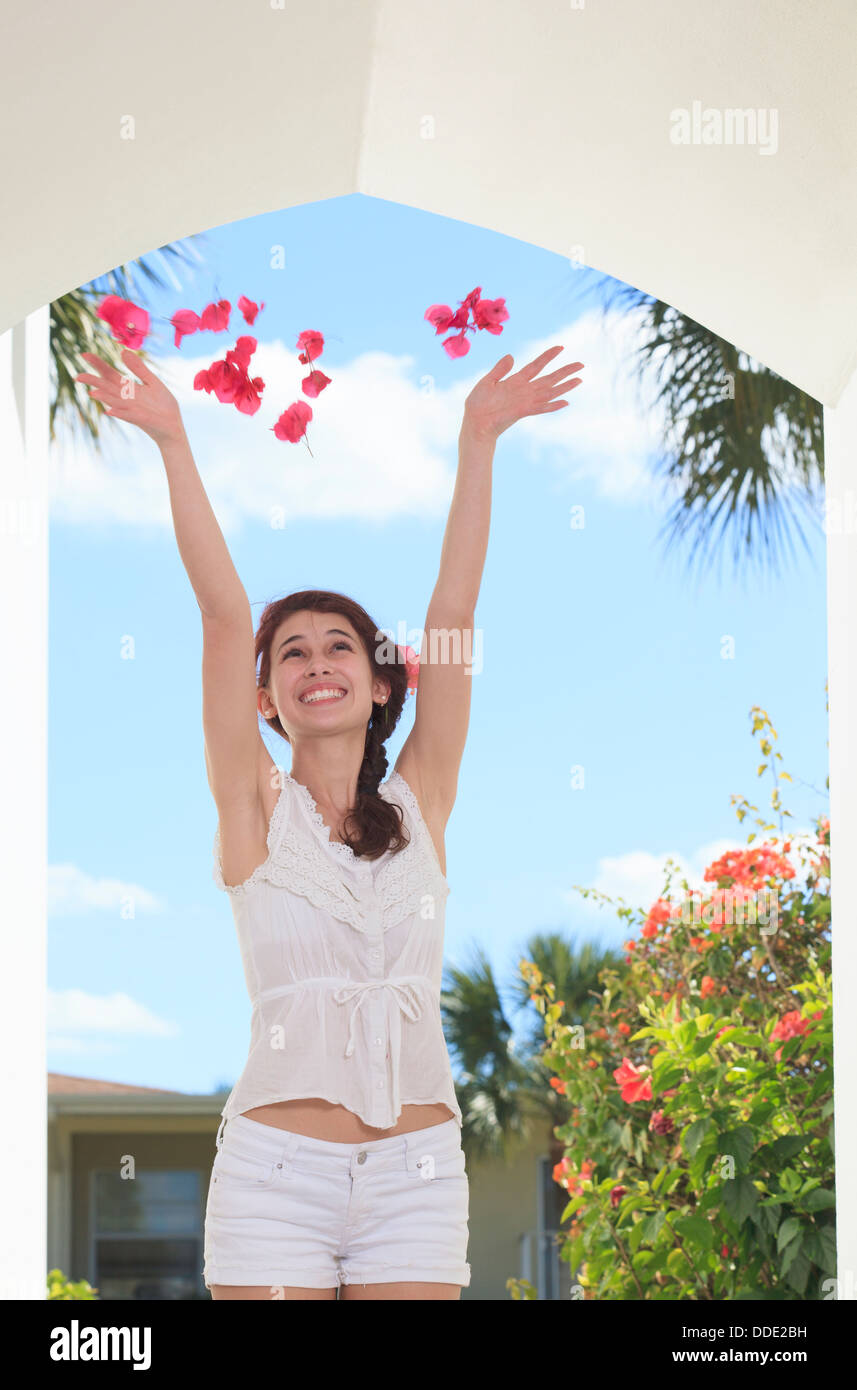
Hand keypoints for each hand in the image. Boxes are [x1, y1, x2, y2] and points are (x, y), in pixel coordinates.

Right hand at [74, 347, 185, 447]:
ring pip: (115, 402)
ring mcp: (133, 410)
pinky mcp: (143, 419)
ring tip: (93, 393)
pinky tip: (109, 411)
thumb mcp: (151, 382)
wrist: (174, 426)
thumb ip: (138, 368)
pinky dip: (120, 413)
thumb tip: (122, 351)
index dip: (97, 364)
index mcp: (128, 388)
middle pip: (107, 388)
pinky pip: (129, 416)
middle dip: (94, 383)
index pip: (109, 374)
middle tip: (78, 376)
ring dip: (105, 398)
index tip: (84, 354)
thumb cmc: (162, 405)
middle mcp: (127, 399)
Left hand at [462, 346, 583, 442]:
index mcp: (516, 381)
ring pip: (549, 392)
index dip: (548, 356)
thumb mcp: (487, 381)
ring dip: (564, 386)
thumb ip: (500, 369)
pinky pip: (540, 408)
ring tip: (579, 380)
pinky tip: (565, 402)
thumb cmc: (478, 404)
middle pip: (549, 378)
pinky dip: (552, 405)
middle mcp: (524, 391)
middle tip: (581, 364)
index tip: (561, 347)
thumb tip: (511, 356)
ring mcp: (525, 401)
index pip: (536, 365)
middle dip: (565, 371)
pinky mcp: (521, 412)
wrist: (474, 422)